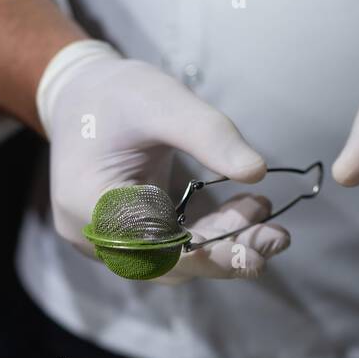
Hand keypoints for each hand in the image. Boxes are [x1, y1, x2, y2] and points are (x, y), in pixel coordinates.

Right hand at [37, 41, 290, 281]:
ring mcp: (103, 239)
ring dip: (220, 246)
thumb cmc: (118, 93)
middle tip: (277, 236)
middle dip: (224, 252)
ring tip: (266, 219)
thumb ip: (210, 135)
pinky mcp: (121, 236)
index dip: (208, 255)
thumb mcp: (164, 102)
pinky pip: (167, 249)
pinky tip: (243, 213)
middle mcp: (90, 233)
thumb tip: (259, 171)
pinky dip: (206, 235)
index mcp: (89, 203)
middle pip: (166, 264)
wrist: (81, 93)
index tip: (257, 247)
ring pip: (170, 261)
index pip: (154, 250)